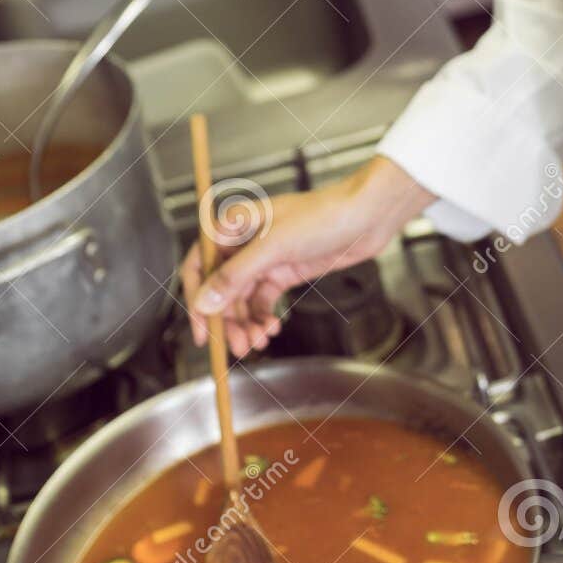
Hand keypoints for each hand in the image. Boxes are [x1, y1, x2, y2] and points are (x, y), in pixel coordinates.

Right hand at [180, 155, 435, 355]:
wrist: (367, 216)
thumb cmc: (323, 215)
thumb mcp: (274, 247)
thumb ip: (235, 276)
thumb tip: (204, 302)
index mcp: (233, 225)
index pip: (199, 266)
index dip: (196, 299)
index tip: (201, 331)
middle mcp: (244, 241)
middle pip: (221, 289)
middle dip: (227, 320)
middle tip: (237, 347)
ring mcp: (264, 257)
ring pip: (242, 298)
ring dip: (246, 323)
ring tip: (258, 342)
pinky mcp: (283, 270)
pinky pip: (262, 300)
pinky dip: (263, 316)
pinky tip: (271, 328)